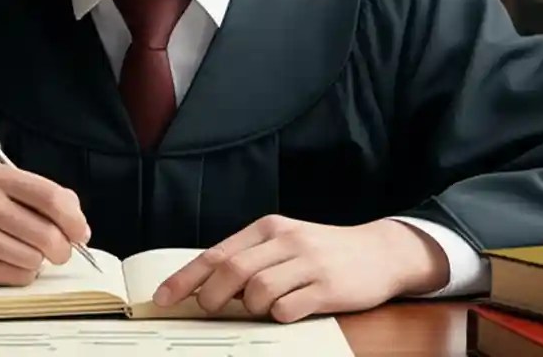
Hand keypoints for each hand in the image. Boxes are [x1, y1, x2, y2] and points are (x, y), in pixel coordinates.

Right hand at [0, 164, 90, 285]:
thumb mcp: (4, 188)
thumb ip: (44, 198)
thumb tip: (79, 228)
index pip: (52, 199)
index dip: (75, 221)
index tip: (81, 233)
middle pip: (47, 234)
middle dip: (62, 249)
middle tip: (58, 252)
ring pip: (33, 259)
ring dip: (36, 262)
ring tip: (20, 252)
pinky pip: (16, 277)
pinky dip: (20, 275)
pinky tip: (5, 263)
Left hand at [151, 216, 448, 322]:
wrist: (380, 252)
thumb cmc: (323, 252)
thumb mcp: (284, 244)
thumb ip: (250, 260)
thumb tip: (207, 288)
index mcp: (267, 228)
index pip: (215, 254)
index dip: (185, 279)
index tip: (162, 299)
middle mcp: (285, 240)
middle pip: (231, 271)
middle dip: (212, 297)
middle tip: (212, 310)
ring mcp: (308, 263)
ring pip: (258, 290)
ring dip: (250, 308)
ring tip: (262, 308)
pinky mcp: (328, 287)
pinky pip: (288, 308)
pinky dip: (279, 315)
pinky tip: (288, 311)